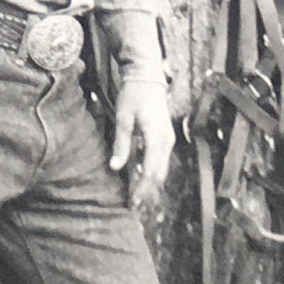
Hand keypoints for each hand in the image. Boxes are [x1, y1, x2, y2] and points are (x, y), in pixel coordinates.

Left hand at [107, 67, 176, 211]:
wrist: (148, 76)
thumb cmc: (133, 94)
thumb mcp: (123, 118)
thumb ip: (121, 144)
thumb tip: (115, 167)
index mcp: (156, 137)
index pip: (151, 171)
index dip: (143, 189)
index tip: (133, 203)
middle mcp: (166, 141)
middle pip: (159, 174)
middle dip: (148, 192)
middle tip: (135, 207)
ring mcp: (168, 140)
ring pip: (162, 170)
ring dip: (151, 185)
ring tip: (138, 199)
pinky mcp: (165, 138)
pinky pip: (161, 161)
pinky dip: (152, 174)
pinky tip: (142, 182)